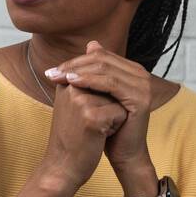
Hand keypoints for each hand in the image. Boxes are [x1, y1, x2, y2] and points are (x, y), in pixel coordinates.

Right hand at [39, 80, 127, 190]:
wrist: (62, 166)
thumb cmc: (72, 136)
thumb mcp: (75, 103)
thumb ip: (87, 79)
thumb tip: (94, 50)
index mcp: (66, 81)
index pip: (103, 77)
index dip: (103, 99)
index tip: (86, 115)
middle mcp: (71, 87)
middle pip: (111, 87)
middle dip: (109, 106)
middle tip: (90, 124)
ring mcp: (80, 101)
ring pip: (118, 99)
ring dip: (113, 116)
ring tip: (94, 129)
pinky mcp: (91, 116)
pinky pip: (121, 113)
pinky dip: (115, 127)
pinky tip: (98, 136)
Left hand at [44, 40, 152, 172]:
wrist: (124, 152)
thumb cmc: (109, 125)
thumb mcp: (98, 95)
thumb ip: (95, 72)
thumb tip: (91, 44)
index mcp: (132, 71)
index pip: (101, 55)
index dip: (75, 60)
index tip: (53, 70)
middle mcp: (140, 75)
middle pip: (102, 60)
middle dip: (74, 65)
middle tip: (52, 73)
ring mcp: (143, 85)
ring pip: (105, 69)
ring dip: (79, 71)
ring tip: (59, 77)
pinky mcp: (140, 98)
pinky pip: (111, 84)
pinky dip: (90, 81)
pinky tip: (73, 83)